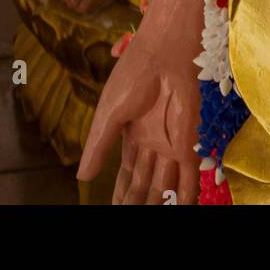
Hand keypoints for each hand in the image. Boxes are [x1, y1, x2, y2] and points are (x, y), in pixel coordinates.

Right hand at [78, 0, 204, 203]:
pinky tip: (182, 209)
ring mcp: (170, 143)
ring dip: (157, 201)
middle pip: (144, 180)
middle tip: (127, 215)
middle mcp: (152, 140)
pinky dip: (186, 195)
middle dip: (136, 199)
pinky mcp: (189, 143)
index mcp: (132, 132)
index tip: (113, 206)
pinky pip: (189, 176)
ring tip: (149, 217)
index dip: (119, 189)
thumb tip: (81, 177)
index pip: (126, 169)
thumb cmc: (136, 74)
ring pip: (163, 183)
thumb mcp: (109, 113)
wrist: (168, 52)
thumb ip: (97, 146)